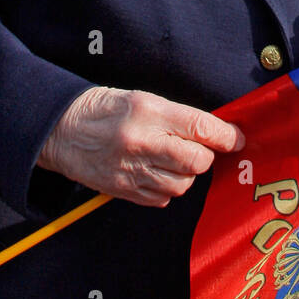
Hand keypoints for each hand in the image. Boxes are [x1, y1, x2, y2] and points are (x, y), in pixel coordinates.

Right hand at [37, 87, 243, 207]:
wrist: (63, 130)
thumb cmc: (107, 110)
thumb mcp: (143, 99)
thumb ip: (179, 117)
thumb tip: (217, 134)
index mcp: (148, 112)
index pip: (201, 128)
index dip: (227, 136)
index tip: (236, 139)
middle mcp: (142, 143)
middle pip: (197, 162)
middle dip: (205, 157)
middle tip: (199, 149)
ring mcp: (132, 171)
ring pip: (182, 184)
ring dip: (186, 174)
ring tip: (172, 160)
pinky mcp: (124, 191)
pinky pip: (163, 198)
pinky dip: (167, 188)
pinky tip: (156, 173)